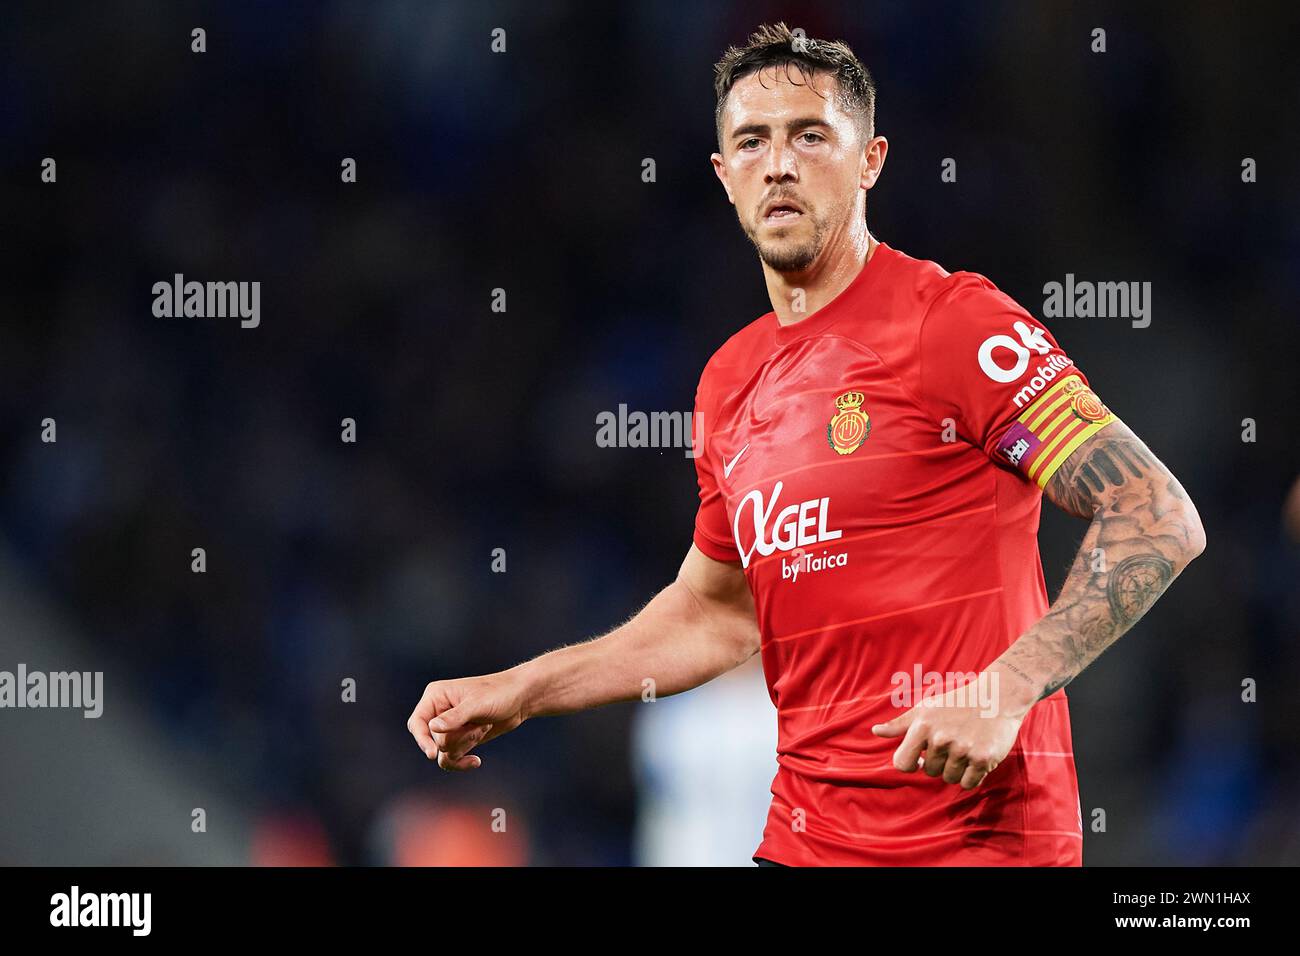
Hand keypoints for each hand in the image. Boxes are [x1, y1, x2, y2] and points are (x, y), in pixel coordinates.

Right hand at [406, 671, 528, 771]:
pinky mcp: (459, 739)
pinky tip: (476, 761)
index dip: (422, 739)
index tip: (433, 753)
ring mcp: (449, 727)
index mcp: (436, 696)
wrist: (520, 700)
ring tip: (484, 727)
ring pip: (443, 752)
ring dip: (466, 744)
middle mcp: (438, 712)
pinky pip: (451, 758)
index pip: (417, 722)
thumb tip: (432, 727)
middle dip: (459, 738)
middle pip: (434, 740)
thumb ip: (455, 717)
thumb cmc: (499, 694)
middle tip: (480, 724)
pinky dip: (462, 762)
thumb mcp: (477, 704)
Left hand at [870, 676, 1024, 789]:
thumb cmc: (956, 703)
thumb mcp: (925, 709)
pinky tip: (975, 758)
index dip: (910, 764)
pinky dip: (971, 777)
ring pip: (949, 778)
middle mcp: (940, 739)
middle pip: (929, 772)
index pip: (902, 764)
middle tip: (952, 743)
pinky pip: (968, 784)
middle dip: (939, 762)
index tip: (920, 758)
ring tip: (964, 747)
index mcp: (922, 727)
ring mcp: (962, 750)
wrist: (997, 697)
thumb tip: (875, 732)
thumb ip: (899, 724)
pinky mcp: (983, 759)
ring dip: (956, 769)